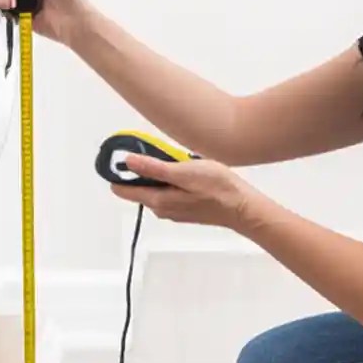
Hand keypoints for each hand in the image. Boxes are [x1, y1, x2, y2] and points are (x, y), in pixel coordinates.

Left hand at [109, 155, 258, 231]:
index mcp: (156, 201)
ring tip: (179, 160)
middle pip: (139, 186)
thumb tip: (127, 162)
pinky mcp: (184, 208)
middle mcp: (161, 209)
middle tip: (161, 152)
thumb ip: (153, 168)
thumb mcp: (183, 172)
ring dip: (161, 172)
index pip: (122, 189)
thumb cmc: (216, 189)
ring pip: (156, 187)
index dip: (120, 171)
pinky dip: (173, 179)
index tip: (125, 154)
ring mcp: (173, 210)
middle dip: (144, 168)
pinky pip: (170, 190)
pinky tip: (189, 170)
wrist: (242, 207)